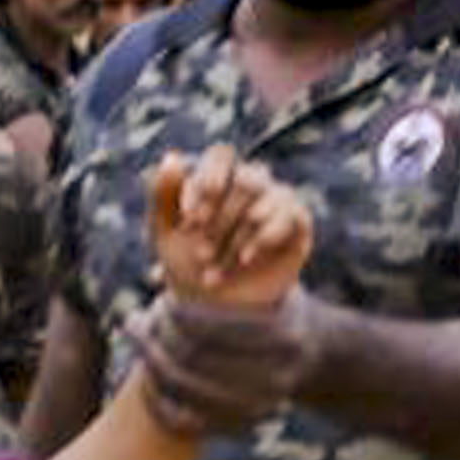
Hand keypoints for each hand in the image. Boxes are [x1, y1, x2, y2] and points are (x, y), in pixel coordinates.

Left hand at [139, 289, 317, 437]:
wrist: (313, 355)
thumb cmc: (278, 309)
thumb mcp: (272, 284)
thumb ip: (234, 274)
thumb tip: (156, 272)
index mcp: (284, 338)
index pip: (216, 328)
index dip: (180, 315)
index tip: (163, 301)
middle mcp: (275, 378)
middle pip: (194, 358)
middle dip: (157, 335)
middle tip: (138, 318)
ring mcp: (257, 408)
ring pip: (183, 389)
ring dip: (149, 362)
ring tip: (136, 338)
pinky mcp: (237, 428)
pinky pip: (181, 422)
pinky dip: (155, 400)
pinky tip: (143, 374)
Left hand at [149, 141, 313, 311]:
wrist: (215, 303)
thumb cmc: (185, 261)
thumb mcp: (164, 232)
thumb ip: (163, 194)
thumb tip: (172, 157)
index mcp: (218, 176)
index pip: (221, 155)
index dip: (207, 183)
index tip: (189, 222)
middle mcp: (250, 182)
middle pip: (246, 180)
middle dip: (220, 220)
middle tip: (200, 254)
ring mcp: (277, 200)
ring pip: (264, 202)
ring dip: (236, 238)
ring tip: (214, 267)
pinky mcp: (297, 221)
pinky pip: (290, 215)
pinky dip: (263, 238)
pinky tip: (244, 259)